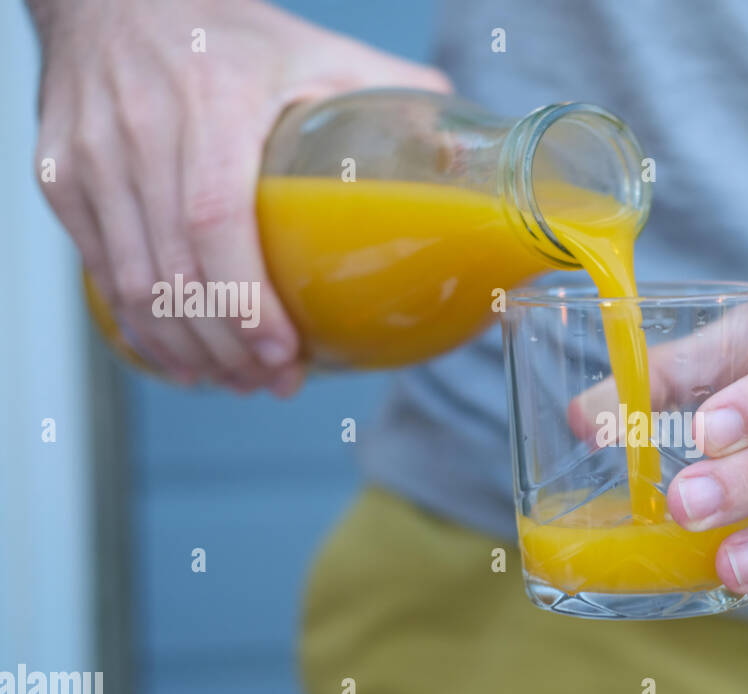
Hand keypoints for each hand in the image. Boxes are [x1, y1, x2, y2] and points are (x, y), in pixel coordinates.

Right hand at [29, 0, 450, 393]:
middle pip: (174, 271)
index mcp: (209, 101)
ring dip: (188, 350)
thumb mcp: (311, 49)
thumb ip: (389, 91)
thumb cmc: (222, 31)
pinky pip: (101, 273)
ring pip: (133, 285)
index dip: (245, 297)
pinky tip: (183, 356)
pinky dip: (142, 328)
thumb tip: (463, 153)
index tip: (282, 350)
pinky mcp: (61, 180)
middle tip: (275, 382)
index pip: (213, 217)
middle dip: (227, 346)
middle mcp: (140, 131)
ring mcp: (92, 159)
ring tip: (238, 381)